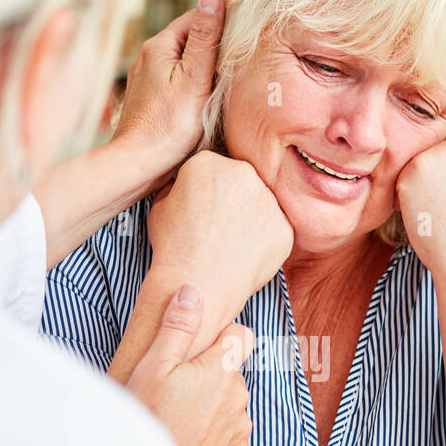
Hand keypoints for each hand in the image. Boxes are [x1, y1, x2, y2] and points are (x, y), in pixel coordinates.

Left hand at [111, 0, 225, 191]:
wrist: (138, 163)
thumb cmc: (168, 126)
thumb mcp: (195, 78)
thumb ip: (204, 38)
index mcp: (159, 45)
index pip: (195, 17)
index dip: (221, 23)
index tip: (243, 36)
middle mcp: (147, 56)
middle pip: (188, 38)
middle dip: (212, 46)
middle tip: (237, 62)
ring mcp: (146, 77)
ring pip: (181, 60)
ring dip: (202, 67)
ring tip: (222, 82)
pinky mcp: (148, 97)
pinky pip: (174, 79)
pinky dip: (190, 83)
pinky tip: (202, 98)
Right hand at [130, 284, 255, 445]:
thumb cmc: (148, 422)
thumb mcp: (152, 368)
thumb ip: (177, 328)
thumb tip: (193, 291)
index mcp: (222, 370)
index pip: (240, 335)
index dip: (217, 339)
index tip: (191, 355)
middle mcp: (240, 397)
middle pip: (231, 373)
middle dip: (209, 378)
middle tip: (173, 395)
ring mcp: (242, 429)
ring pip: (230, 405)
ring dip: (211, 409)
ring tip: (178, 422)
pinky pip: (231, 437)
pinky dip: (214, 438)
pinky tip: (189, 443)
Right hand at [146, 149, 293, 345]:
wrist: (196, 283)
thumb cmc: (174, 247)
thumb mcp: (160, 206)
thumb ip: (178, 188)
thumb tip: (183, 187)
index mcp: (209, 162)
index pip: (214, 169)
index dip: (208, 192)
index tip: (205, 211)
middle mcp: (243, 172)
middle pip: (242, 182)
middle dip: (234, 201)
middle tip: (221, 228)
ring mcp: (268, 199)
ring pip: (263, 205)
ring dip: (252, 219)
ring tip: (231, 244)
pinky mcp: (284, 227)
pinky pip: (276, 230)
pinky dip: (265, 242)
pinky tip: (245, 255)